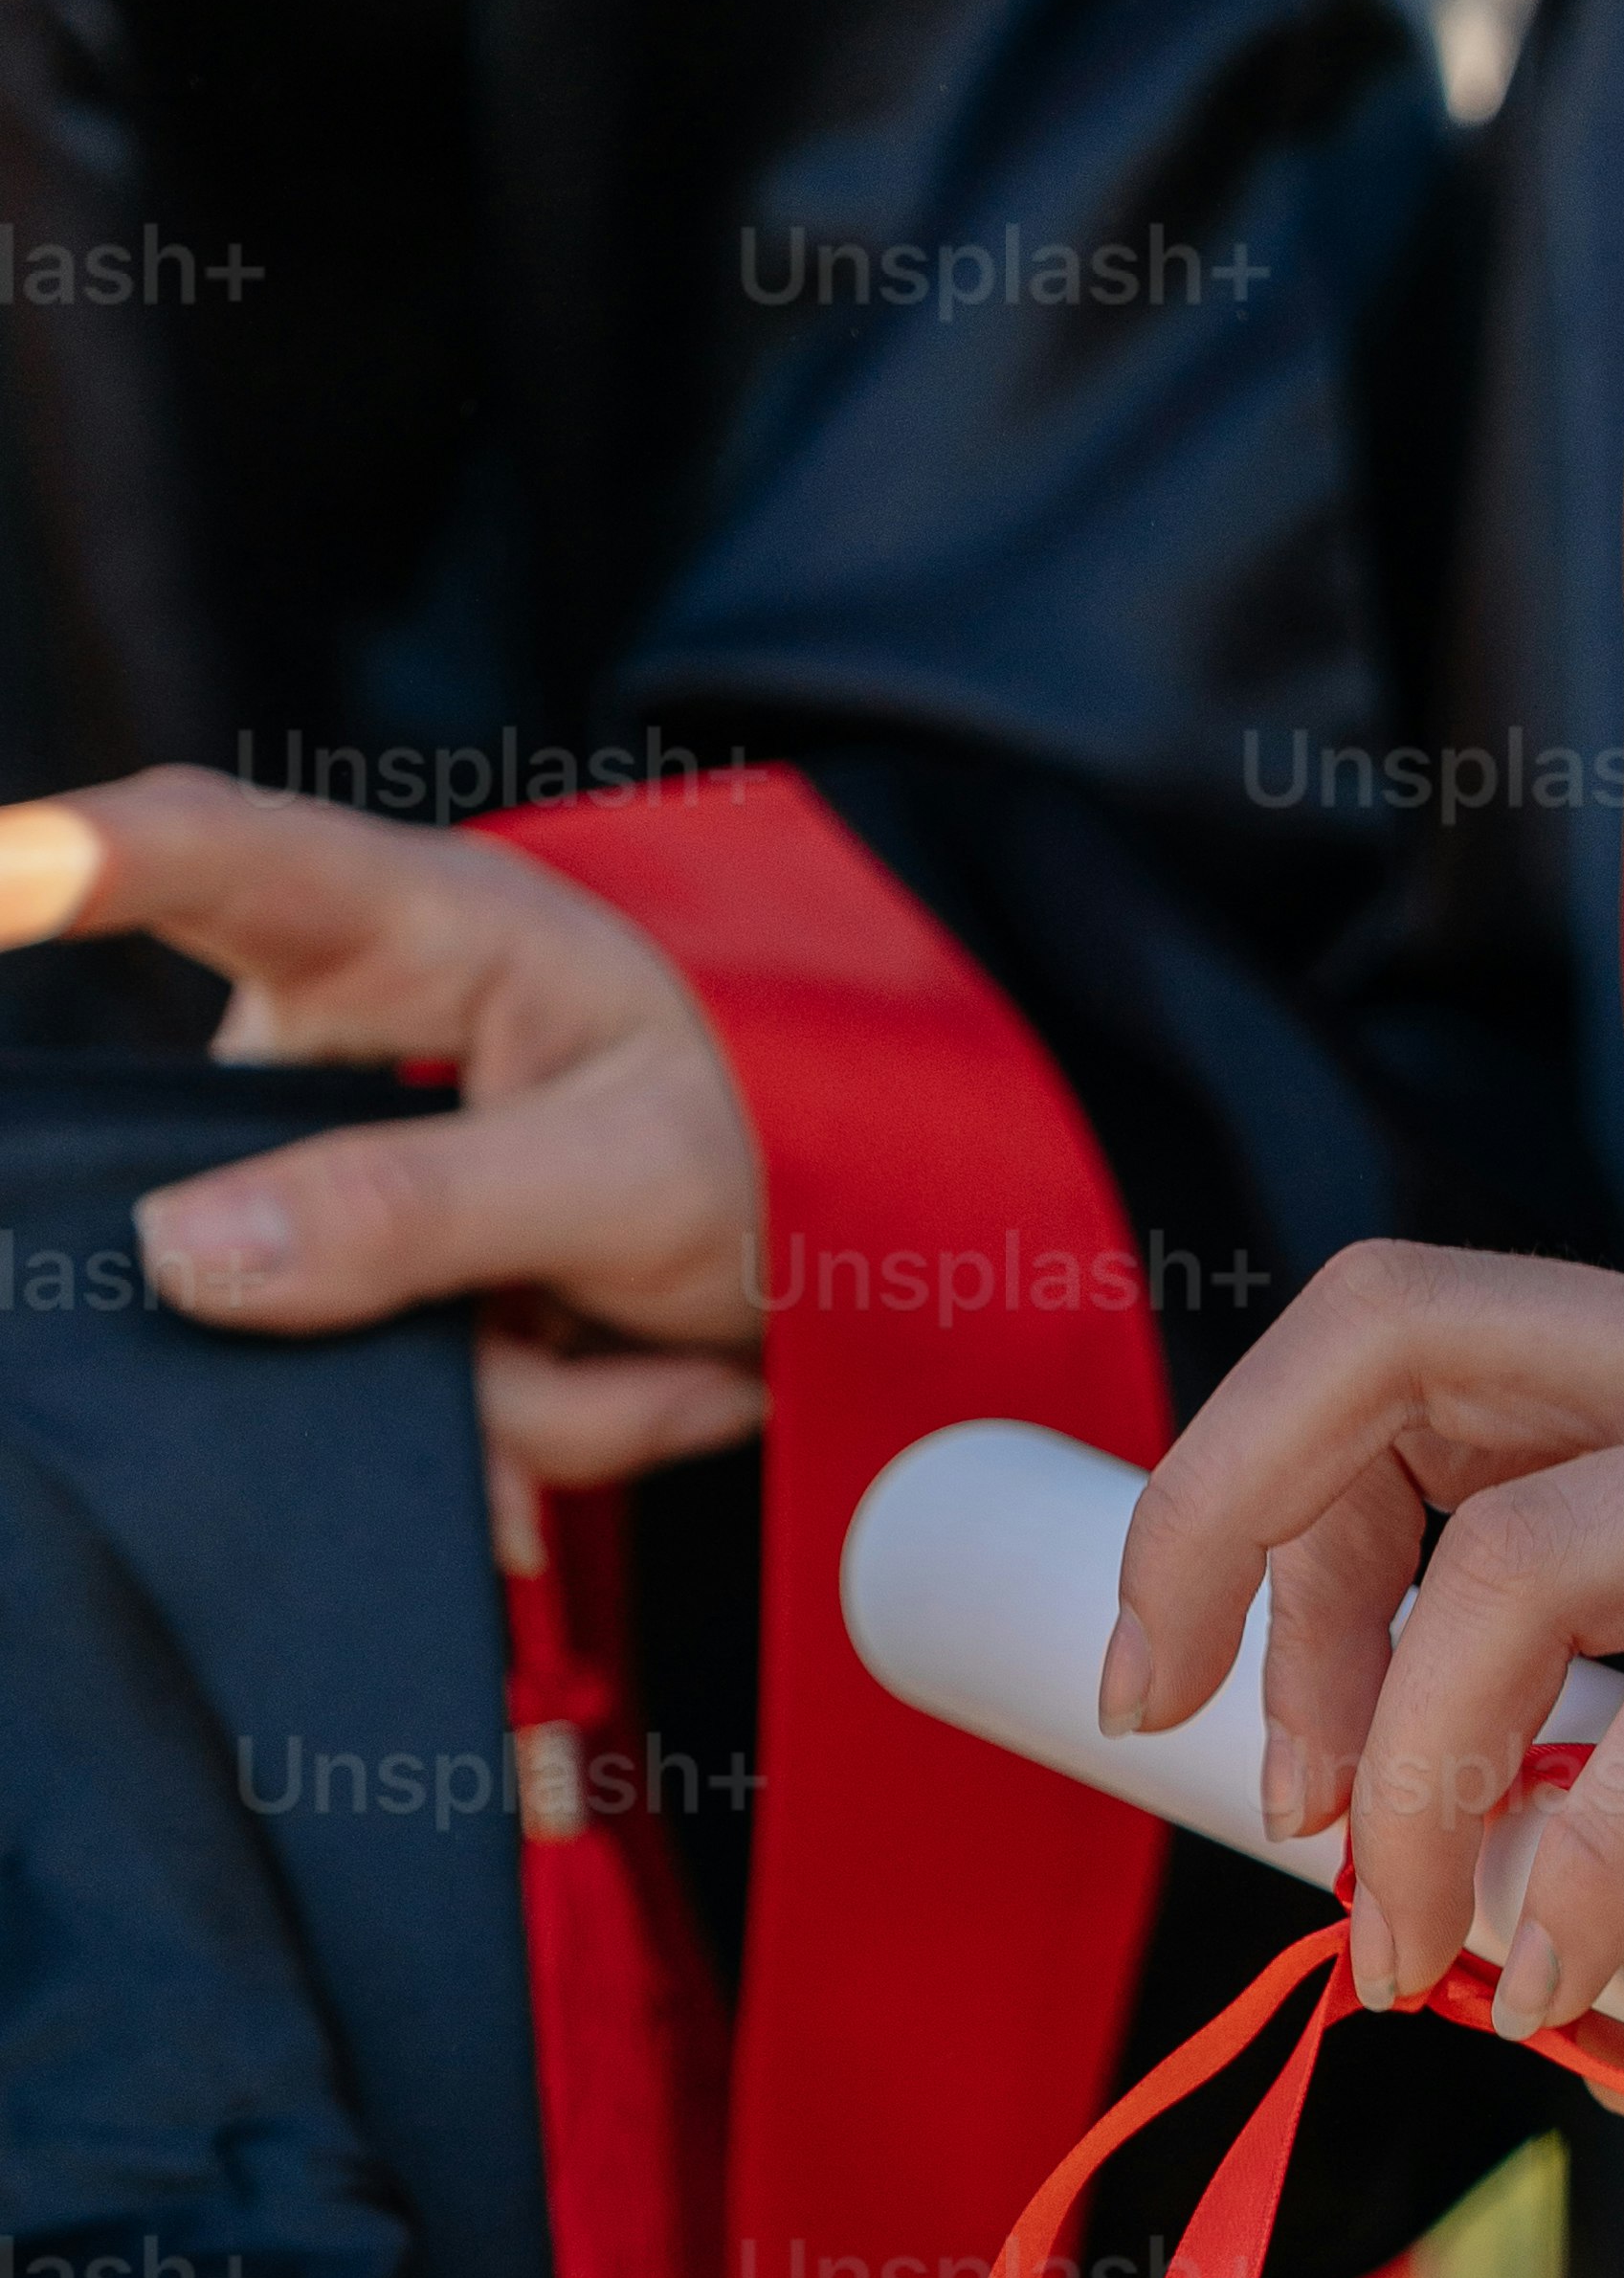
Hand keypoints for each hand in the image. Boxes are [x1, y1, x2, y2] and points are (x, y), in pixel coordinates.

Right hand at [0, 773, 763, 1486]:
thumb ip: (410, 1210)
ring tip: (668, 1348)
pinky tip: (649, 1378)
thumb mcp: (629, 1176)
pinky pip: (408, 1399)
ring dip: (531, 1390)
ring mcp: (362, 1171)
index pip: (209, 856)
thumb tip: (178, 1251)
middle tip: (596, 1323)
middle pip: (241, 1179)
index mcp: (427, 926)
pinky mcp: (390, 1283)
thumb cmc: (786, 1139)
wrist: (888, 1247)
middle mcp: (362, 1035)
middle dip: (431, 1308)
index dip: (64, 862)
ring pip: (338, 1336)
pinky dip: (547, 1422)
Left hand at [1108, 1246, 1623, 2032]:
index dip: (1240, 1489)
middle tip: (1264, 1811)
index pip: (1406, 1326)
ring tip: (1421, 1951)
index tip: (1171, 1692)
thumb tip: (1517, 1976)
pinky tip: (1570, 1974)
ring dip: (1413, 1776)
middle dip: (1239, 1557)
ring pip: (1529, 1553)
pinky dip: (1596, 1861)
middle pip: (1402, 1344)